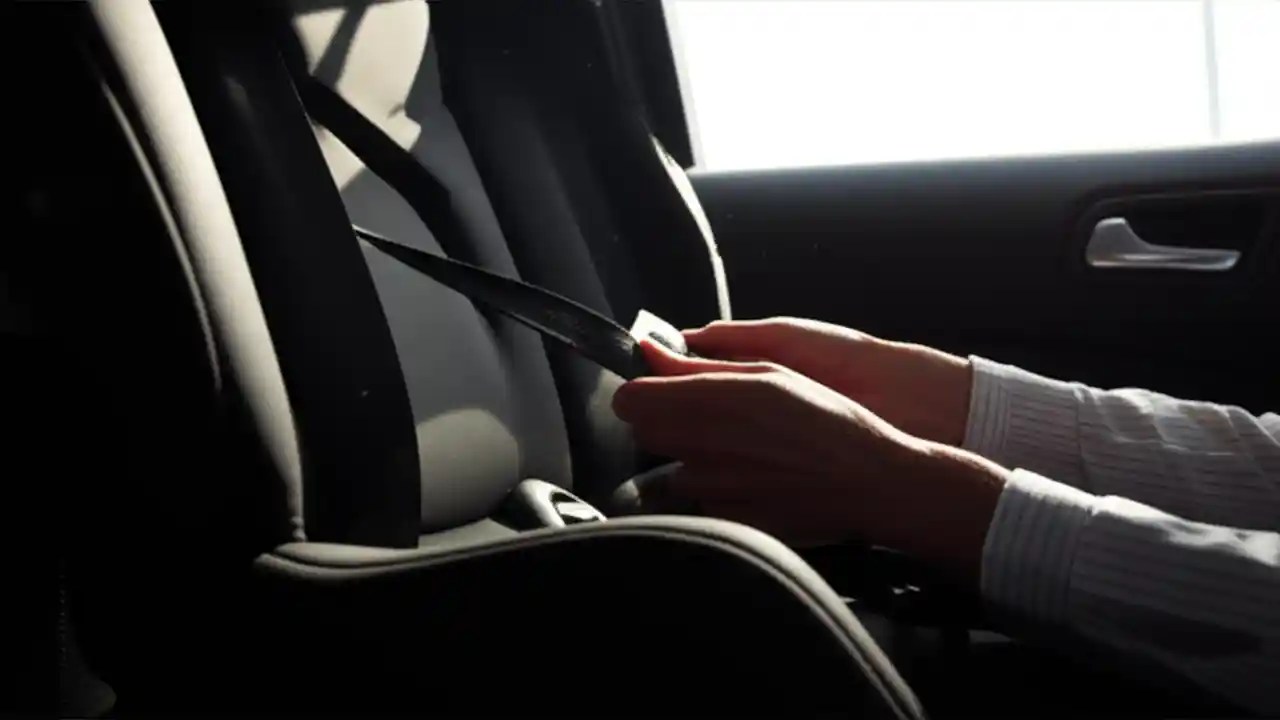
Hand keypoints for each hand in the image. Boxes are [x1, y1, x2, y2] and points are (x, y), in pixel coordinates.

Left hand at [613, 339, 1008, 585]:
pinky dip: (716, 488)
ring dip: (692, 457)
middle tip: (709, 416)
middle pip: (646, 433)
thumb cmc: (827, 420)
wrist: (868, 481)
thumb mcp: (769, 373)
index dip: (643, 392)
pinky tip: (754, 477)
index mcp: (711, 402)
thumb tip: (652, 349)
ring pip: (672, 469)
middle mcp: (702, 447)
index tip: (661, 389)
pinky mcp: (723, 519)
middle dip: (666, 422)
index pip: (629, 400)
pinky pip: (699, 500)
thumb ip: (699, 365)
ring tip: (742, 449)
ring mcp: (710, 489)